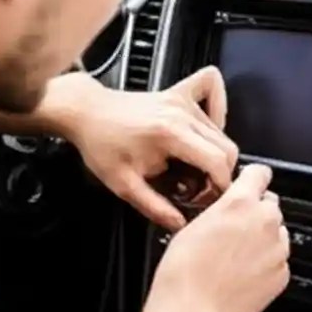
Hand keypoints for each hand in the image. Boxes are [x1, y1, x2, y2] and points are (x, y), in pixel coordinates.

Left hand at [41, 68, 237, 230]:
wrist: (86, 113)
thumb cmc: (100, 144)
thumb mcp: (123, 184)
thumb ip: (154, 207)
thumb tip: (179, 224)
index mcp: (170, 134)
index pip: (217, 161)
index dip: (220, 185)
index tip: (209, 197)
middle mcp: (181, 113)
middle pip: (226, 146)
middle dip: (219, 172)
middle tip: (199, 187)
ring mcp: (181, 99)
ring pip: (220, 129)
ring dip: (216, 151)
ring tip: (193, 166)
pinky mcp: (177, 91)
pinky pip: (210, 87)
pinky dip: (216, 105)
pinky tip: (207, 125)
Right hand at [145, 164, 289, 311]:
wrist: (192, 310)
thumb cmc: (184, 271)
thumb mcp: (192, 225)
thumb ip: (220, 211)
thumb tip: (227, 210)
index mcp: (240, 203)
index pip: (260, 173)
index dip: (251, 179)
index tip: (248, 184)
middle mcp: (265, 222)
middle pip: (270, 204)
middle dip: (255, 213)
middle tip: (232, 230)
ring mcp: (278, 250)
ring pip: (276, 233)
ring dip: (261, 239)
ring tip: (234, 257)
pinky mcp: (283, 275)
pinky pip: (278, 261)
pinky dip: (265, 264)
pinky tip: (241, 274)